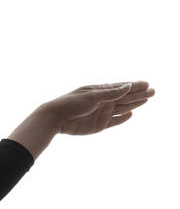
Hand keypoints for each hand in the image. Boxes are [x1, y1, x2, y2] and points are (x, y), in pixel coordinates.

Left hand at [38, 81, 154, 135]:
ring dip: (134, 104)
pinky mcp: (98, 125)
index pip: (121, 88)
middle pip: (124, 98)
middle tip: (153, 91)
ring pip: (122, 108)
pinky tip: (131, 114)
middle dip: (138, 94)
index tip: (146, 83)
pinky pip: (114, 122)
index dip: (134, 86)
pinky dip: (122, 119)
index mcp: (99, 91)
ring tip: (146, 99)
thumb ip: (110, 93)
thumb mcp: (92, 96)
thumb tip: (128, 86)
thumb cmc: (71, 104)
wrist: (56, 119)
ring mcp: (101, 113)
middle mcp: (102, 102)